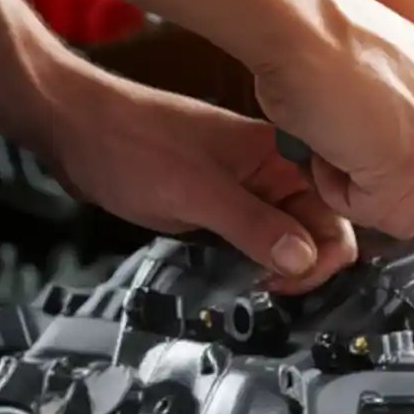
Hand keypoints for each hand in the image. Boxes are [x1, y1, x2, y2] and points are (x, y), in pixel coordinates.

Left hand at [46, 62, 356, 293]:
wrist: (78, 129)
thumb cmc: (130, 143)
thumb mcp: (196, 192)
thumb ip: (253, 226)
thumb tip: (304, 259)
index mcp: (279, 154)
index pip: (335, 214)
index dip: (320, 254)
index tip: (284, 278)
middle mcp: (273, 169)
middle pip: (318, 230)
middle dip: (302, 265)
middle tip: (263, 284)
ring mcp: (249, 186)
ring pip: (287, 237)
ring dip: (277, 265)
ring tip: (249, 280)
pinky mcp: (224, 203)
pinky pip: (256, 237)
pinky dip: (252, 259)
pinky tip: (235, 271)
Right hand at [253, 0, 413, 238]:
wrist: (298, 19)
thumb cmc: (323, 40)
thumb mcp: (394, 81)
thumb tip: (411, 180)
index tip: (391, 181)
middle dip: (392, 196)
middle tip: (351, 153)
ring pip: (411, 217)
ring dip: (365, 196)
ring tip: (336, 147)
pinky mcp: (412, 162)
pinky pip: (376, 214)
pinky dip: (340, 195)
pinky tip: (325, 151)